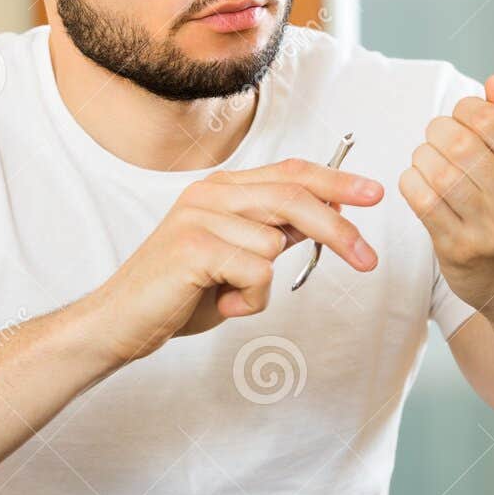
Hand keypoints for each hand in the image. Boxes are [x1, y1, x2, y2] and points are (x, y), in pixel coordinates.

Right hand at [90, 159, 382, 360]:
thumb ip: (271, 234)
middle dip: (338, 229)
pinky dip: (249, 300)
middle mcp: (210, 194)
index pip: (290, 172)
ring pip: (274, 245)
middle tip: (368, 259)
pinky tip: (220, 303)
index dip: (335, 181)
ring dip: (263, 286)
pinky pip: (257, 274)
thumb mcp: (237, 258)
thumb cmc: (180, 293)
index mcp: (222, 189)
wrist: (120, 322)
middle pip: (293, 197)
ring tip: (230, 295)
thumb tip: (325, 217)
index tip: (374, 193)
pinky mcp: (193, 247)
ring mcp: (199, 216)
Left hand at [400, 75, 493, 313]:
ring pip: (435, 170)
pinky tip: (421, 183)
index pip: (488, 118)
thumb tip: (493, 84)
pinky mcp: (457, 250)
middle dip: (439, 130)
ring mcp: (488, 230)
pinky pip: (420, 200)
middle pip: (458, 141)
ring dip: (422, 156)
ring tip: (429, 160)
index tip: (462, 119)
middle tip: (438, 137)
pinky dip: (412, 182)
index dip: (464, 109)